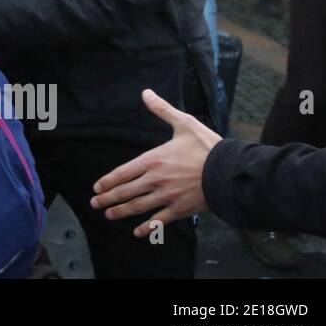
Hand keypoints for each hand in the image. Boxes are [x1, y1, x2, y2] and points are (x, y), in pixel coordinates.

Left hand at [89, 89, 220, 235]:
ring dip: (121, 212)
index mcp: (153, 160)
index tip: (97, 188)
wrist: (230, 172)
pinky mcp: (181, 209)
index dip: (108, 181)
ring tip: (109, 215)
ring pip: (138, 207)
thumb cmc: (207, 147)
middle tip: (95, 204)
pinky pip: (159, 220)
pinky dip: (147, 228)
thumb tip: (146, 92)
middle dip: (108, 198)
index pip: (123, 172)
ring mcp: (167, 196)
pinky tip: (138, 232)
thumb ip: (162, 110)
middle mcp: (156, 180)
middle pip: (126, 191)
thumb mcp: (184, 123)